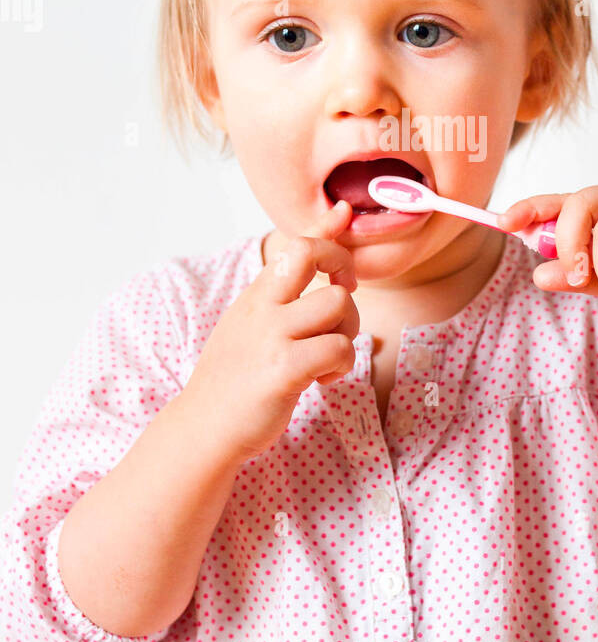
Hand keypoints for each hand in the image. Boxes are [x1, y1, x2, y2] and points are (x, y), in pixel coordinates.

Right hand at [183, 200, 359, 463]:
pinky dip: (342, 364)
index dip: (324, 226)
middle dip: (343, 266)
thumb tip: (304, 269)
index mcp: (256, 295)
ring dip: (348, 328)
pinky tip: (324, 378)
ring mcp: (272, 336)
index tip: (344, 213)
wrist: (204, 428)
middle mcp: (262, 307)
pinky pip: (338, 348)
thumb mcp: (249, 327)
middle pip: (311, 253)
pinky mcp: (284, 369)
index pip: (291, 244)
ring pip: (338, 303)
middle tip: (345, 295)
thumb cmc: (234, 379)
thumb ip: (277, 299)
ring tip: (330, 353)